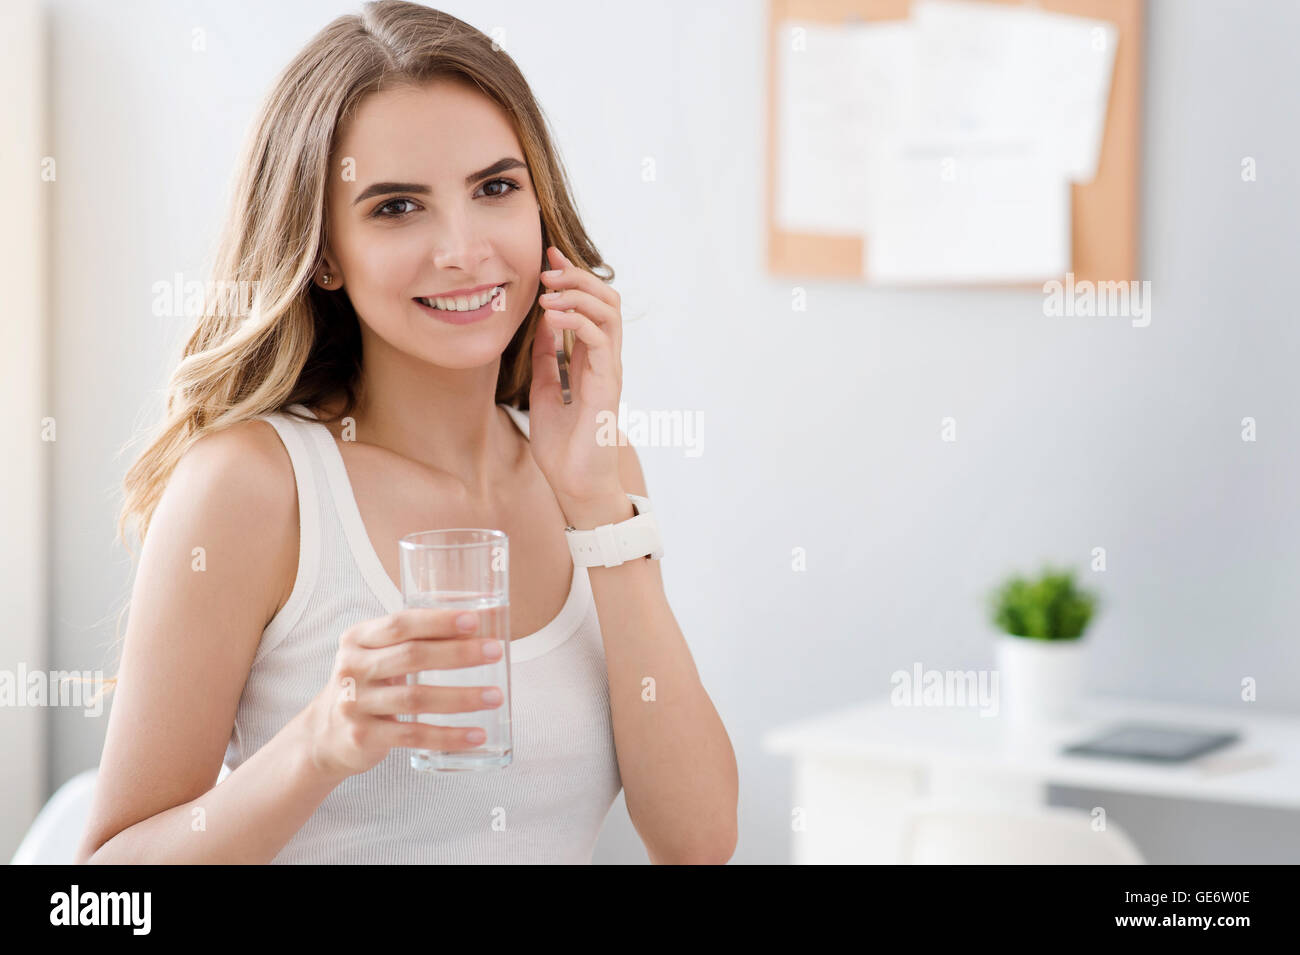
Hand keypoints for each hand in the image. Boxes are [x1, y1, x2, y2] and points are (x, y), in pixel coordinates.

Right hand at [298, 608, 504, 780]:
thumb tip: (480, 622)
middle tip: (495, 651)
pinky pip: (413, 735)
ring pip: (416, 698)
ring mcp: (355, 704)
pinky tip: (476, 735)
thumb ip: (416, 639)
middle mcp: (352, 668)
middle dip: (458, 653)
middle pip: (412, 656)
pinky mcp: (363, 737)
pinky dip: (448, 736)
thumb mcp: (378, 655)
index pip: (400, 623)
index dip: (438, 621)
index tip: (474, 621)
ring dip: (461, 697)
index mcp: (358, 639)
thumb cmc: (367, 685)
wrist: (323, 735)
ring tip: (495, 696)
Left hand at [529, 245, 625, 509]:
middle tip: (546, 267)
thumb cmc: (562, 443)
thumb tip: (543, 321)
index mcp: (590, 358)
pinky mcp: (607, 385)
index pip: (590, 304)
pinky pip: (599, 340)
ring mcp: (609, 370)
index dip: (571, 276)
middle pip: (606, 299)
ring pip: (609, 312)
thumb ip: (547, 355)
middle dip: (577, 276)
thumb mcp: (545, 388)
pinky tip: (552, 316)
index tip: (547, 255)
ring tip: (548, 290)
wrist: (575, 482)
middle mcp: (605, 359)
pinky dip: (577, 320)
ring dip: (578, 293)